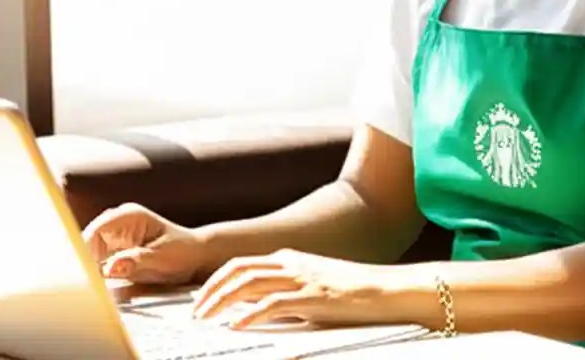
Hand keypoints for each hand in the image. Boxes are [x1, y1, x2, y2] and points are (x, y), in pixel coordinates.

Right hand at [82, 203, 209, 284]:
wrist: (195, 257)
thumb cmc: (183, 253)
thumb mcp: (162, 258)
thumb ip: (136, 261)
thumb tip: (111, 267)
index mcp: (129, 216)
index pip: (97, 229)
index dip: (85, 248)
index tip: (82, 270)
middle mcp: (117, 221)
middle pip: (88, 239)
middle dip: (84, 259)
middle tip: (84, 282)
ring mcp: (115, 235)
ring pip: (89, 250)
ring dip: (88, 266)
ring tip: (90, 285)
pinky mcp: (114, 249)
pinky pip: (97, 259)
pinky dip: (95, 271)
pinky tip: (97, 283)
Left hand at [191, 249, 416, 329]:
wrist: (388, 290)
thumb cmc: (354, 293)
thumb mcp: (313, 288)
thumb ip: (285, 294)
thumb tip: (256, 309)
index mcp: (289, 259)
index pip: (241, 264)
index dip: (216, 279)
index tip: (200, 297)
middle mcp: (291, 263)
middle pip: (238, 270)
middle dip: (211, 290)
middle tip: (195, 311)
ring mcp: (302, 278)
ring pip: (249, 284)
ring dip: (222, 301)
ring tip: (207, 318)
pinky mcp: (313, 296)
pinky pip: (273, 304)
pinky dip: (251, 314)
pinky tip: (238, 325)